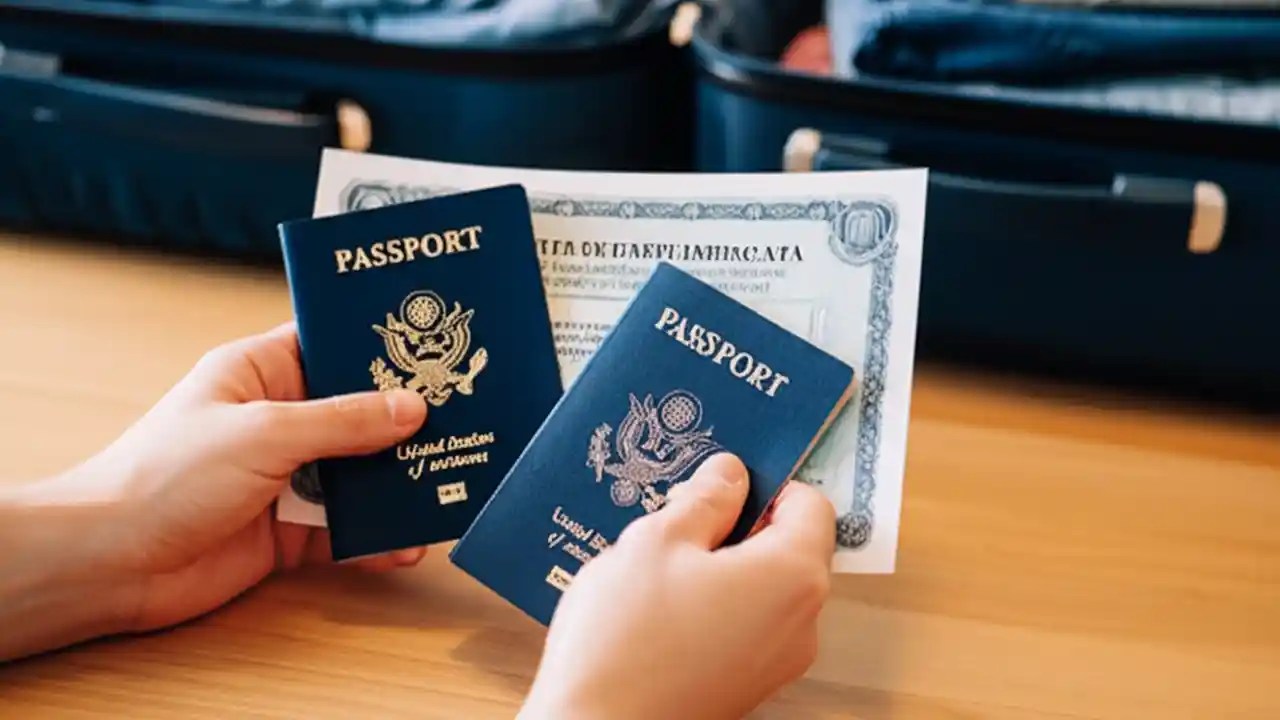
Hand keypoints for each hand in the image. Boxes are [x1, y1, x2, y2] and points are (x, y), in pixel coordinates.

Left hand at [1, 322, 428, 656]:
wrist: (113, 562)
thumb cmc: (163, 475)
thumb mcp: (265, 432)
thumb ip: (344, 421)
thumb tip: (412, 408)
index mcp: (260, 372)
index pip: (329, 342)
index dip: (378, 342)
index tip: (434, 341)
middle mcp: (278, 419)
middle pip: (358, 411)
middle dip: (406, 419)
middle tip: (465, 415)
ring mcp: (286, 477)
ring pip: (360, 472)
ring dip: (398, 482)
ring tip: (447, 481)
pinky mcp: (290, 531)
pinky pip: (348, 529)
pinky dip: (377, 536)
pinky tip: (406, 541)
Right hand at [519, 453, 834, 719]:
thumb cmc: (625, 639)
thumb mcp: (658, 541)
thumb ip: (705, 500)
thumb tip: (731, 474)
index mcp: (792, 575)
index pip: (810, 506)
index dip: (769, 482)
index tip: (723, 476)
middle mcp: (800, 623)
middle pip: (788, 548)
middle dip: (738, 524)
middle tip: (678, 513)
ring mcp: (775, 663)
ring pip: (762, 589)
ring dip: (720, 565)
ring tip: (658, 560)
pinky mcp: (745, 687)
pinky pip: (743, 626)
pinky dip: (713, 605)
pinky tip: (658, 603)